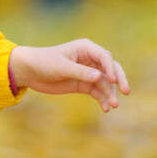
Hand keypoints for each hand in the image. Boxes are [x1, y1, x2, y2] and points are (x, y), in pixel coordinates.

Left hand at [10, 39, 129, 112]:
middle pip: (110, 69)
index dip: (111, 68)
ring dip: (110, 93)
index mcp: (86, 48)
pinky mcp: (83, 85)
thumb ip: (80, 72)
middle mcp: (90, 59)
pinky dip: (102, 99)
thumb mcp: (61, 67)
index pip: (105, 57)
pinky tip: (105, 108)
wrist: (29, 71)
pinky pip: (97, 92)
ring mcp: (88, 73)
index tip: (112, 80)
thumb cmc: (44, 63)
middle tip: (126, 92)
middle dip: (119, 80)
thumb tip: (99, 77)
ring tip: (113, 106)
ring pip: (105, 83)